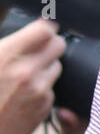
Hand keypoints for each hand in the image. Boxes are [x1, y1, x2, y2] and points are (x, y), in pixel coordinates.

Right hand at [0, 17, 63, 133]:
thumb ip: (7, 46)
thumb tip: (24, 33)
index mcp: (7, 55)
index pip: (45, 29)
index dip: (44, 27)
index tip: (41, 29)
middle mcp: (26, 71)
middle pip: (58, 44)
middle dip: (49, 45)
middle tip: (38, 49)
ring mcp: (39, 89)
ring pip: (57, 65)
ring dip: (46, 67)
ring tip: (26, 75)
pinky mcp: (45, 105)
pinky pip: (52, 87)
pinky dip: (43, 88)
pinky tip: (24, 94)